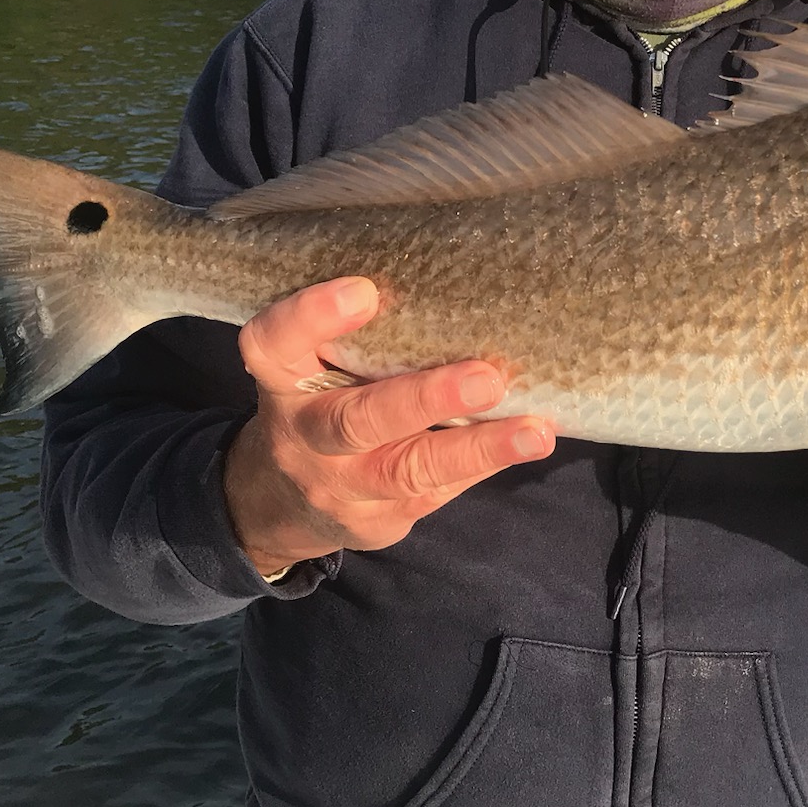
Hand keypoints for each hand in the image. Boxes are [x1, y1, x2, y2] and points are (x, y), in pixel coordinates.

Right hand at [223, 277, 554, 574]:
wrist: (281, 504)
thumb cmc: (319, 402)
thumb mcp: (310, 366)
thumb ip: (358, 336)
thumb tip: (456, 285)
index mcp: (282, 381)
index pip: (273, 345)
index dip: (311, 318)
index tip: (365, 290)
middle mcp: (304, 436)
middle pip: (355, 420)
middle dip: (424, 399)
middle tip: (485, 378)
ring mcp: (339, 486)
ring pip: (408, 468)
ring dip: (477, 448)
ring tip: (534, 432)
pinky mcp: (376, 522)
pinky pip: (435, 490)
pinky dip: (485, 463)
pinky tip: (527, 442)